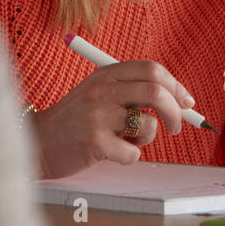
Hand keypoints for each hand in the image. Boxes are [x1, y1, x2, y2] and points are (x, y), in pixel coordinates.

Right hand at [32, 60, 195, 179]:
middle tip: (177, 127)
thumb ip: (133, 92)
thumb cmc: (77, 120)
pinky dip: (131, 156)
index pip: (152, 69)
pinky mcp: (94, 142)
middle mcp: (102, 89)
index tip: (186, 102)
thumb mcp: (100, 93)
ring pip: (148, 124)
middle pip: (156, 92)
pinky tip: (113, 154)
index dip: (176, 85)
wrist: (38, 142)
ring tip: (129, 140)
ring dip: (148, 137)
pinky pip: (133, 152)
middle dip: (176, 111)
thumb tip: (180, 101)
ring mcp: (97, 115)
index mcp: (107, 73)